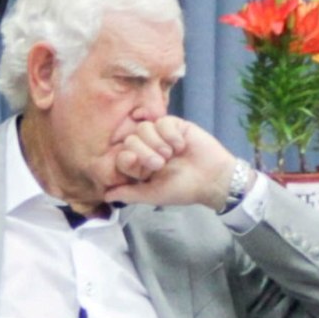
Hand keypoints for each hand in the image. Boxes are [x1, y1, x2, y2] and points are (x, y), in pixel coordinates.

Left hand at [105, 115, 241, 210]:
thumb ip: (129, 194)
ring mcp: (161, 135)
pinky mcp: (175, 125)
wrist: (212, 179)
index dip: (129, 160)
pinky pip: (162, 121)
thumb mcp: (153, 194)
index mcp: (141, 165)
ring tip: (171, 155)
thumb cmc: (183, 189)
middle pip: (131, 139)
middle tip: (160, 165)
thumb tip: (106, 196)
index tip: (142, 170)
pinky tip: (181, 146)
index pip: (122, 154)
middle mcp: (148, 148)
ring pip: (144, 128)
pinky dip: (170, 135)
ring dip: (158, 143)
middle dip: (144, 153)